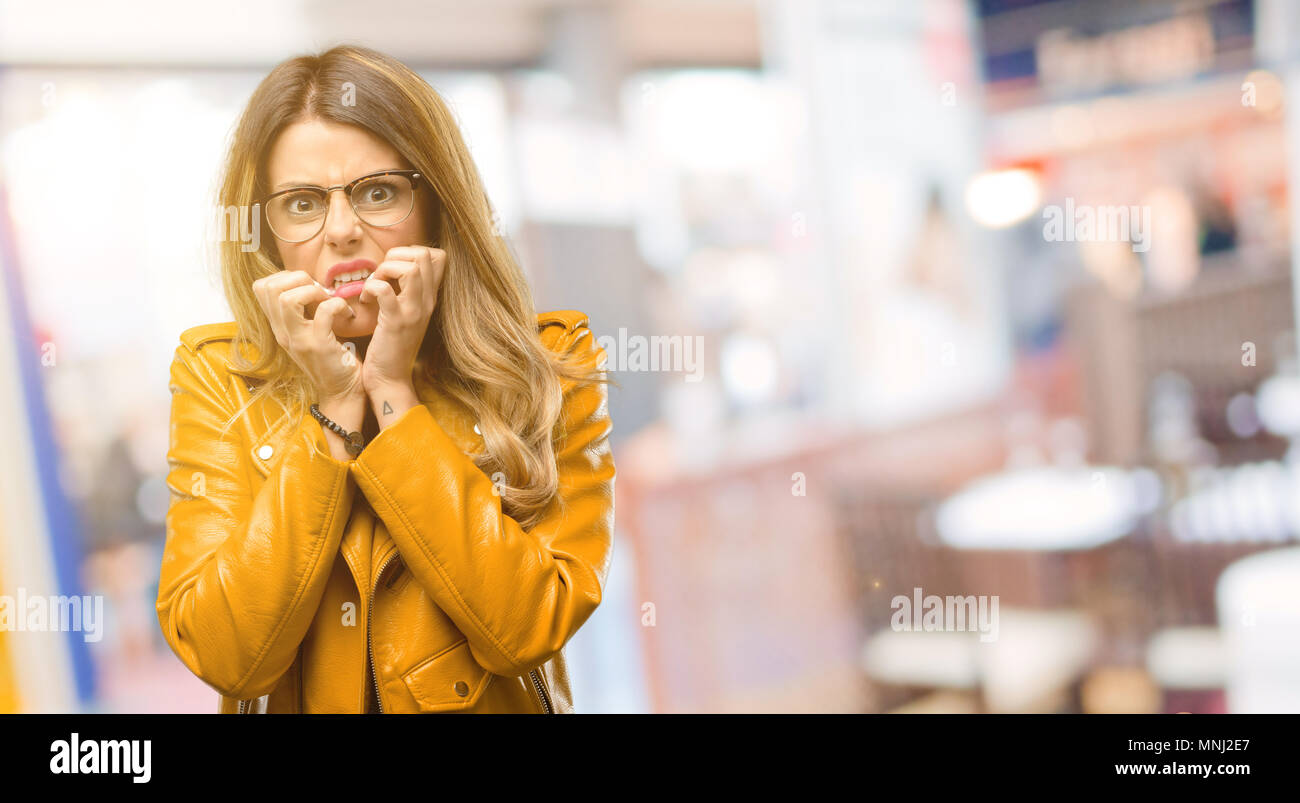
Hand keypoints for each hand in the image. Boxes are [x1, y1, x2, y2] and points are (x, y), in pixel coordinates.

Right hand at [252, 270, 362, 401]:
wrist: (343, 393)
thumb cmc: (333, 358)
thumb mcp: (309, 331)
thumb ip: (304, 311)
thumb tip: (309, 282)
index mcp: (279, 327)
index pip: (261, 287)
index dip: (285, 276)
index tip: (307, 286)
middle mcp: (283, 333)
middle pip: (270, 287)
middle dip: (298, 278)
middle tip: (319, 292)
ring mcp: (298, 340)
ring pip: (288, 299)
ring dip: (313, 291)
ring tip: (328, 300)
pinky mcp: (318, 346)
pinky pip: (323, 311)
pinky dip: (338, 304)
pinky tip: (347, 313)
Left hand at [359, 245, 444, 393]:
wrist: (391, 378)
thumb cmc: (392, 345)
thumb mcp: (407, 313)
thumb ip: (406, 291)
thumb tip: (392, 267)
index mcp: (430, 298)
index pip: (438, 256)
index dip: (412, 251)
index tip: (394, 268)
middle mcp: (427, 302)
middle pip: (423, 255)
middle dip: (396, 256)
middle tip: (382, 275)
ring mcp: (413, 312)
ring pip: (410, 268)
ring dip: (385, 269)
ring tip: (374, 286)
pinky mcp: (396, 322)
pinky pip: (384, 289)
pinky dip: (371, 287)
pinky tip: (366, 300)